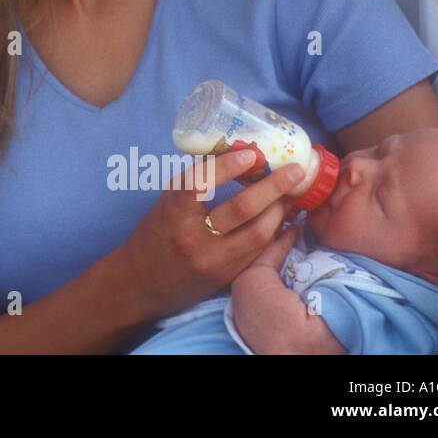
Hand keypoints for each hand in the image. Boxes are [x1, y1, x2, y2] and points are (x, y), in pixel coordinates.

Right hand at [120, 149, 306, 320]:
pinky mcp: (226, 277)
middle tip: (295, 171)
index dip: (228, 166)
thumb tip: (231, 157)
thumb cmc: (154, 235)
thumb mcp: (166, 204)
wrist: (142, 283)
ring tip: (290, 196)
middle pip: (242, 209)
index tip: (251, 154)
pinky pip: (259, 253)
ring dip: (279, 211)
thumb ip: (194, 185)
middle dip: (273, 187)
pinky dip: (275, 233)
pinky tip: (285, 221)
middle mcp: (194, 236)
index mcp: (174, 212)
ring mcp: (213, 260)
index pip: (202, 183)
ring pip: (258, 233)